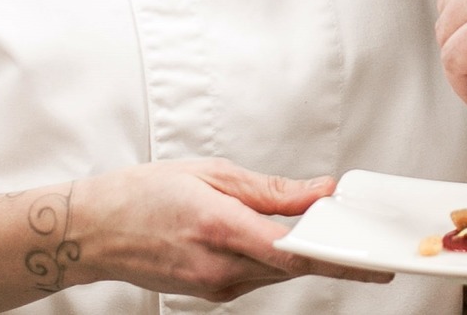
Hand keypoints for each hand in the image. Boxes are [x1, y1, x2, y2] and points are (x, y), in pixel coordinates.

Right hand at [66, 159, 387, 301]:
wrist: (95, 231)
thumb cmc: (144, 195)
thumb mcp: (212, 173)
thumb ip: (272, 189)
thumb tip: (320, 192)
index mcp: (221, 229)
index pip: (294, 252)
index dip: (338, 257)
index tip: (371, 260)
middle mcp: (219, 268)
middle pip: (292, 266)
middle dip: (331, 252)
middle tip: (365, 241)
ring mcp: (215, 287)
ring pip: (276, 272)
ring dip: (302, 254)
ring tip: (327, 233)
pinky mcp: (212, 292)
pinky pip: (256, 275)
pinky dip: (274, 258)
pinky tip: (279, 240)